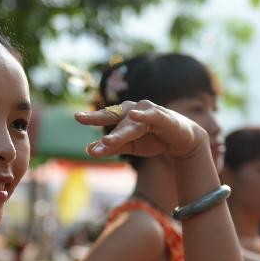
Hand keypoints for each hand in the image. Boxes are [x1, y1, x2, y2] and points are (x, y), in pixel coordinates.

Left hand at [75, 100, 207, 159]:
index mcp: (125, 116)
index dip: (92, 117)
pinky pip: (152, 115)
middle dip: (98, 118)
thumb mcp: (130, 146)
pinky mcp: (163, 117)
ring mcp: (148, 112)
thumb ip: (111, 147)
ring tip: (106, 141)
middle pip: (114, 116)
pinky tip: (135, 115)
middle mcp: (135, 110)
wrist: (182, 140)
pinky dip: (144, 115)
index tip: (77, 117)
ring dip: (119, 132)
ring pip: (130, 124)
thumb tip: (88, 150)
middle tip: (80, 118)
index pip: (107, 116)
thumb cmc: (154, 139)